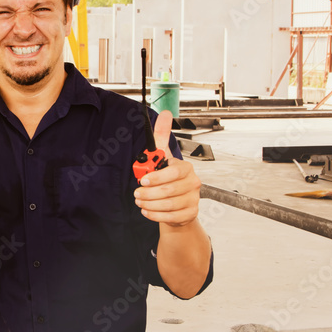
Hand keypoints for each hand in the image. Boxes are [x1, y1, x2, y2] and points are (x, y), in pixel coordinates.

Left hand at [133, 110, 200, 227]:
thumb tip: (165, 114)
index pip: (174, 172)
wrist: (176, 201)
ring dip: (150, 205)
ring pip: (169, 205)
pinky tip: (147, 211)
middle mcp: (193, 183)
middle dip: (149, 193)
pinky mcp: (190, 213)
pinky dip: (156, 215)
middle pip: (170, 190)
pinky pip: (172, 217)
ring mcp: (193, 199)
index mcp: (186, 168)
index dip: (158, 177)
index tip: (143, 180)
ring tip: (140, 202)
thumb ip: (161, 136)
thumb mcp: (163, 156)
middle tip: (137, 194)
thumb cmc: (168, 177)